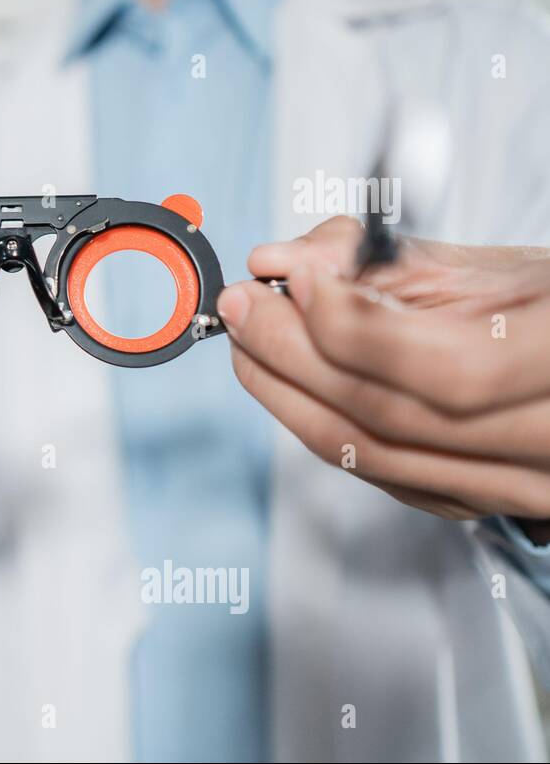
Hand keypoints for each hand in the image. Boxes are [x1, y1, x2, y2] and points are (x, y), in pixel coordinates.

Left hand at [217, 215, 549, 536]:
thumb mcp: (492, 268)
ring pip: (368, 454)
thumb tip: (280, 261)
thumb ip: (383, 262)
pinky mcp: (473, 502)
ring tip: (248, 338)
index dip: (353, 328)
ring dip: (286, 393)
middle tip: (245, 305)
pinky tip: (285, 381)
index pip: (443, 371)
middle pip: (387, 416)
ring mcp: (513, 487)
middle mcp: (547, 441)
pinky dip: (318, 422)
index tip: (294, 280)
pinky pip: (375, 472)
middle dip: (292, 354)